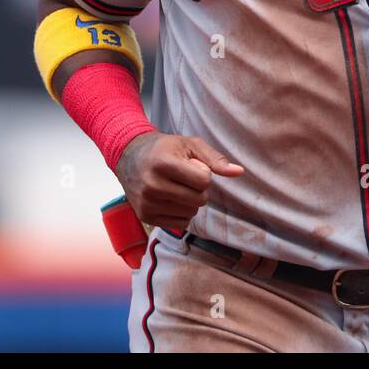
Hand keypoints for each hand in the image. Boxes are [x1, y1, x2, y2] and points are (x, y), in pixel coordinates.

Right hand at [115, 132, 244, 231]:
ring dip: (191, 202)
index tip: (192, 166)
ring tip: (177, 187)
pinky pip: (180, 223)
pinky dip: (182, 213)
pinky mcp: (145, 216)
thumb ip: (215, 159)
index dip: (204, 174)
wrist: (129, 156)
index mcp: (163, 164)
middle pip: (199, 200)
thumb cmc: (166, 148)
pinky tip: (171, 199)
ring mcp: (147, 203)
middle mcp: (152, 185)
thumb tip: (239, 172)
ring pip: (190, 213)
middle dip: (200, 190)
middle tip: (186, 178)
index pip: (203, 181)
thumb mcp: (190, 145)